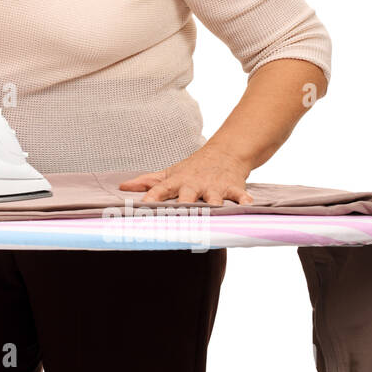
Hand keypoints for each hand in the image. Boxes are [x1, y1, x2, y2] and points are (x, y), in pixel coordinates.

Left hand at [118, 145, 254, 204]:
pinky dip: (244, 200)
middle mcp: (194, 185)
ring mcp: (214, 186)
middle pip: (186, 197)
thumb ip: (148, 182)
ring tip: (212, 213)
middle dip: (182, 207)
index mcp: (177, 182)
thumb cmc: (193, 168)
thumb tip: (123, 187)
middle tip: (176, 219)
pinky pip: (240, 195)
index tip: (141, 207)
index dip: (151, 198)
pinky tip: (247, 205)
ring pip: (213, 198)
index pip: (160, 190)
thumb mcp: (170, 173)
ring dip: (213, 205)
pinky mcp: (233, 187)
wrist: (225, 152)